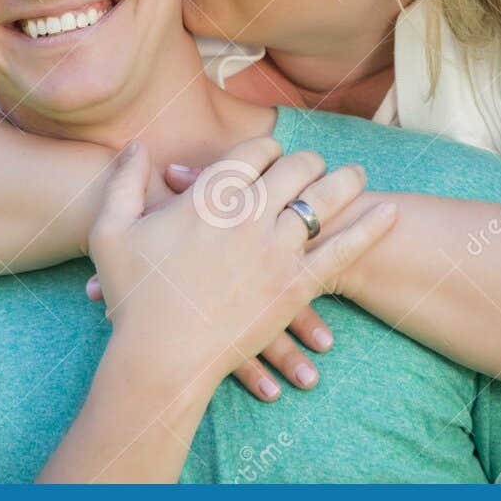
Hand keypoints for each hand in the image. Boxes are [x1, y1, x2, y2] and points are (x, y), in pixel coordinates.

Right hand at [87, 138, 396, 397]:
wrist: (160, 357)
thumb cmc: (132, 295)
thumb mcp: (110, 231)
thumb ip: (122, 181)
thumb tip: (134, 144)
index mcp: (208, 196)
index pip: (253, 151)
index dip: (265, 147)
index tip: (270, 152)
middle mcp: (248, 215)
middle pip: (295, 167)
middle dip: (306, 160)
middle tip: (314, 163)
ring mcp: (276, 250)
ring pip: (325, 199)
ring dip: (344, 181)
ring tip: (357, 175)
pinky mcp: (296, 286)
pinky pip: (344, 250)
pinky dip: (370, 228)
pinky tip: (390, 212)